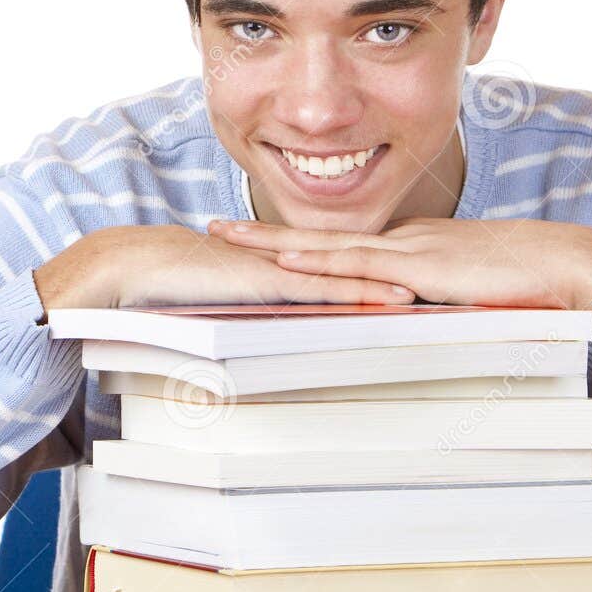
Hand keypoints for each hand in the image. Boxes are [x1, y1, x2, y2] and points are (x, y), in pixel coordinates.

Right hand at [33, 224, 416, 312]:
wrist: (134, 267)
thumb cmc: (170, 286)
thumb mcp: (225, 300)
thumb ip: (252, 309)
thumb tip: (267, 331)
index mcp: (284, 263)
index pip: (344, 264)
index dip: (386, 267)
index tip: (426, 277)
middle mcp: (291, 260)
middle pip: (361, 263)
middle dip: (408, 270)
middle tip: (457, 278)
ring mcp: (285, 268)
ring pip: (355, 272)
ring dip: (399, 280)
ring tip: (445, 287)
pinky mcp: (273, 282)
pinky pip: (327, 289)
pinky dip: (363, 293)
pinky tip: (394, 300)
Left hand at [205, 217, 591, 309]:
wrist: (572, 266)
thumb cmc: (537, 288)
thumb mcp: (479, 304)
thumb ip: (447, 316)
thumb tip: (427, 337)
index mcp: (418, 251)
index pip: (346, 249)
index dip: (300, 246)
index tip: (259, 246)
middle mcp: (405, 243)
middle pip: (321, 239)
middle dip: (265, 235)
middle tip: (215, 227)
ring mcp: (410, 251)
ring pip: (326, 246)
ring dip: (272, 242)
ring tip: (225, 236)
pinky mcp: (422, 267)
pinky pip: (359, 266)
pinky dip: (318, 262)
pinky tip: (283, 260)